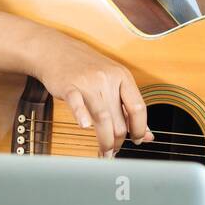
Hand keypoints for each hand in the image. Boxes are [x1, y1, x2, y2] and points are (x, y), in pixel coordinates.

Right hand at [32, 30, 152, 157]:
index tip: (137, 140)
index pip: (138, 108)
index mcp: (123, 77)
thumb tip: (148, 136)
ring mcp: (88, 82)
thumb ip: (129, 108)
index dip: (140, 128)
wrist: (56, 51)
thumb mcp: (113, 82)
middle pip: (119, 119)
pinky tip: (85, 127)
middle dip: (118, 142)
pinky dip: (82, 116)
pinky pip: (77, 103)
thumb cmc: (87, 68)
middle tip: (113, 152)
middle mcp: (108, 79)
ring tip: (104, 153)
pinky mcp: (68, 85)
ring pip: (102, 118)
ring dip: (104, 140)